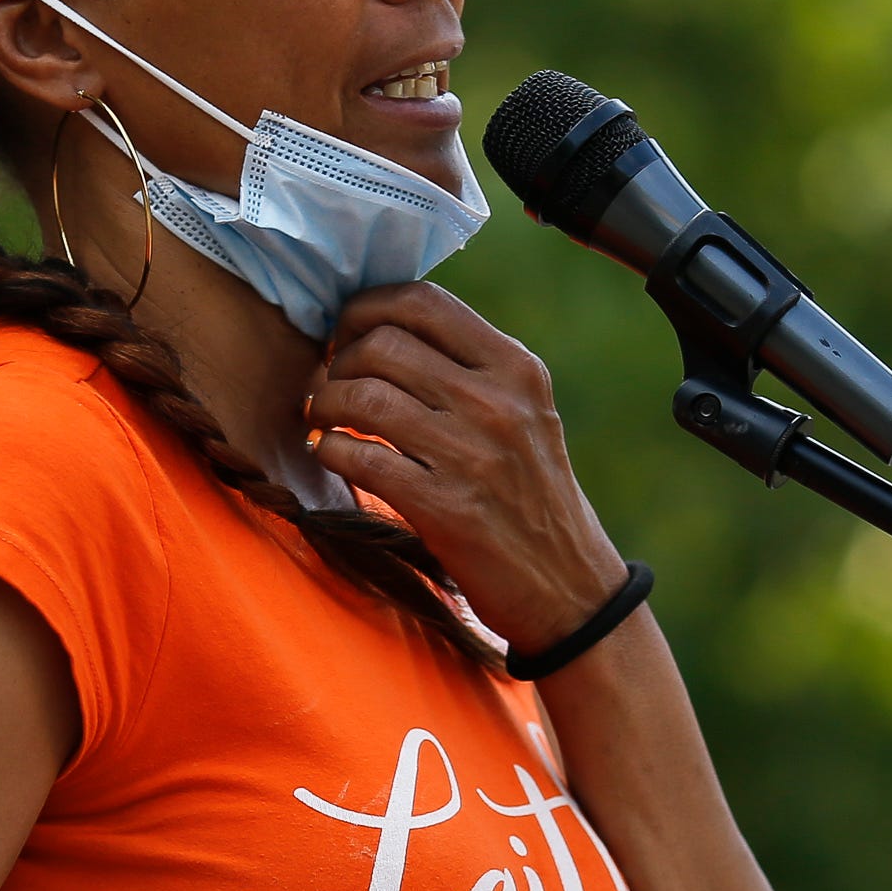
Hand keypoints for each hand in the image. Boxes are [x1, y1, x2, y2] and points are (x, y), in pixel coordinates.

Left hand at [306, 283, 629, 651]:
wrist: (569, 587)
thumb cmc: (533, 497)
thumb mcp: (524, 415)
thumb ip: (469, 370)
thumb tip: (380, 332)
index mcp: (517, 368)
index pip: (423, 302)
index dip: (366, 308)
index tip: (347, 334)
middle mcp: (497, 402)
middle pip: (383, 344)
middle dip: (338, 361)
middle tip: (329, 386)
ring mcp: (471, 454)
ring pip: (361, 396)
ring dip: (323, 405)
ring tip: (322, 420)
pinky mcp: (444, 507)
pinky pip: (356, 455)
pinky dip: (327, 450)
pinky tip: (330, 455)